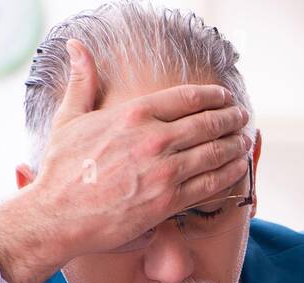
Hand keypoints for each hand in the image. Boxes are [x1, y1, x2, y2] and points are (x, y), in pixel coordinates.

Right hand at [0, 38, 252, 282]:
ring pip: (213, 153)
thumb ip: (83, 82)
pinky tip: (238, 169)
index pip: (187, 98)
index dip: (213, 96)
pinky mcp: (169, 201)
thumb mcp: (70, 117)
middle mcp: (154, 139)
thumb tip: (77, 48)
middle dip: (230, 119)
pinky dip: (229, 175)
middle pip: (207, 124)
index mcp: (134, 114)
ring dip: (234, 145)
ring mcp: (164, 171)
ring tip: (243, 140)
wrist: (60, 214)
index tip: (225, 97)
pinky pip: (209, 185)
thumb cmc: (62, 168)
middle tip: (241, 117)